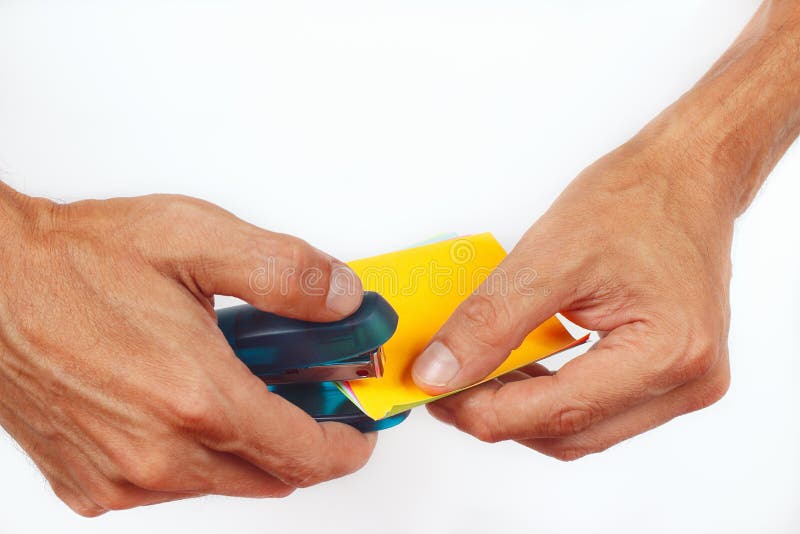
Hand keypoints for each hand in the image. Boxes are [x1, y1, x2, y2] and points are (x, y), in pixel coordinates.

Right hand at [0, 190, 371, 514]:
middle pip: (270, 476)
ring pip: (222, 483)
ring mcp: (120, 478)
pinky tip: (180, 402)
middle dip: (299, 440)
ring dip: (246, 445)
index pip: (304, 454)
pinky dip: (195, 455)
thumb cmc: (76, 262)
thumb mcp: (197, 239)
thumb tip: (343, 298)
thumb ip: (286, 272)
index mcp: (195, 398)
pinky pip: (170, 486)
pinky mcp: (90, 484)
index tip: (357, 432)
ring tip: (233, 383)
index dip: (344, 446)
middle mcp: (158, 454)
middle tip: (300, 391)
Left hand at [411, 131, 735, 459]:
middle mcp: (688, 381)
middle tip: (446, 386)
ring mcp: (685, 383)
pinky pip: (598, 409)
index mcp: (668, 352)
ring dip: (523, 411)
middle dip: (499, 416)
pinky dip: (551, 396)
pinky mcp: (670, 376)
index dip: (485, 412)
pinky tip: (516, 371)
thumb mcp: (549, 254)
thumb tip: (442, 372)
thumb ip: (490, 321)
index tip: (436, 394)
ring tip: (475, 376)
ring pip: (582, 430)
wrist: (687, 175)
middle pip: (570, 434)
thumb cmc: (638, 199)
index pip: (558, 413)